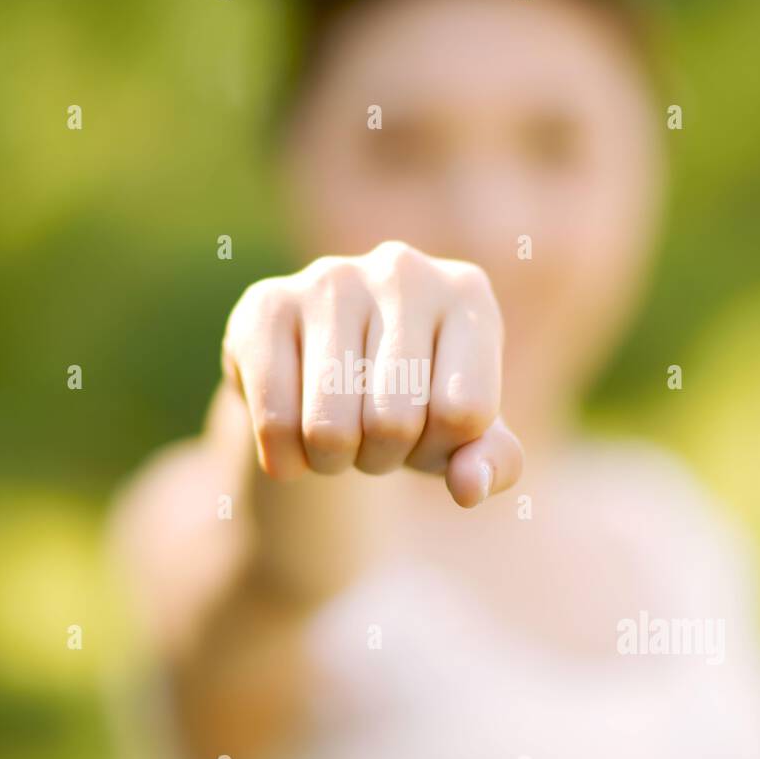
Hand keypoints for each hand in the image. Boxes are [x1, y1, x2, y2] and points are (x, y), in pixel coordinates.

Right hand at [221, 241, 522, 507]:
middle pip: (394, 423)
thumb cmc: (412, 399)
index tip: (427, 431)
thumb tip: (470, 487)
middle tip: (372, 438)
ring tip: (335, 434)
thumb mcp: (462, 434)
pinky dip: (283, 458)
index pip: (464, 414)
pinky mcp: (266, 303)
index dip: (440, 450)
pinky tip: (290, 436)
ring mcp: (330, 279)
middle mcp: (403, 271)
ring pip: (330, 428)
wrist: (323, 368)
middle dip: (381, 458)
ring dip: (331, 461)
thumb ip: (493, 463)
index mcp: (468, 296)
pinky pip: (274, 420)